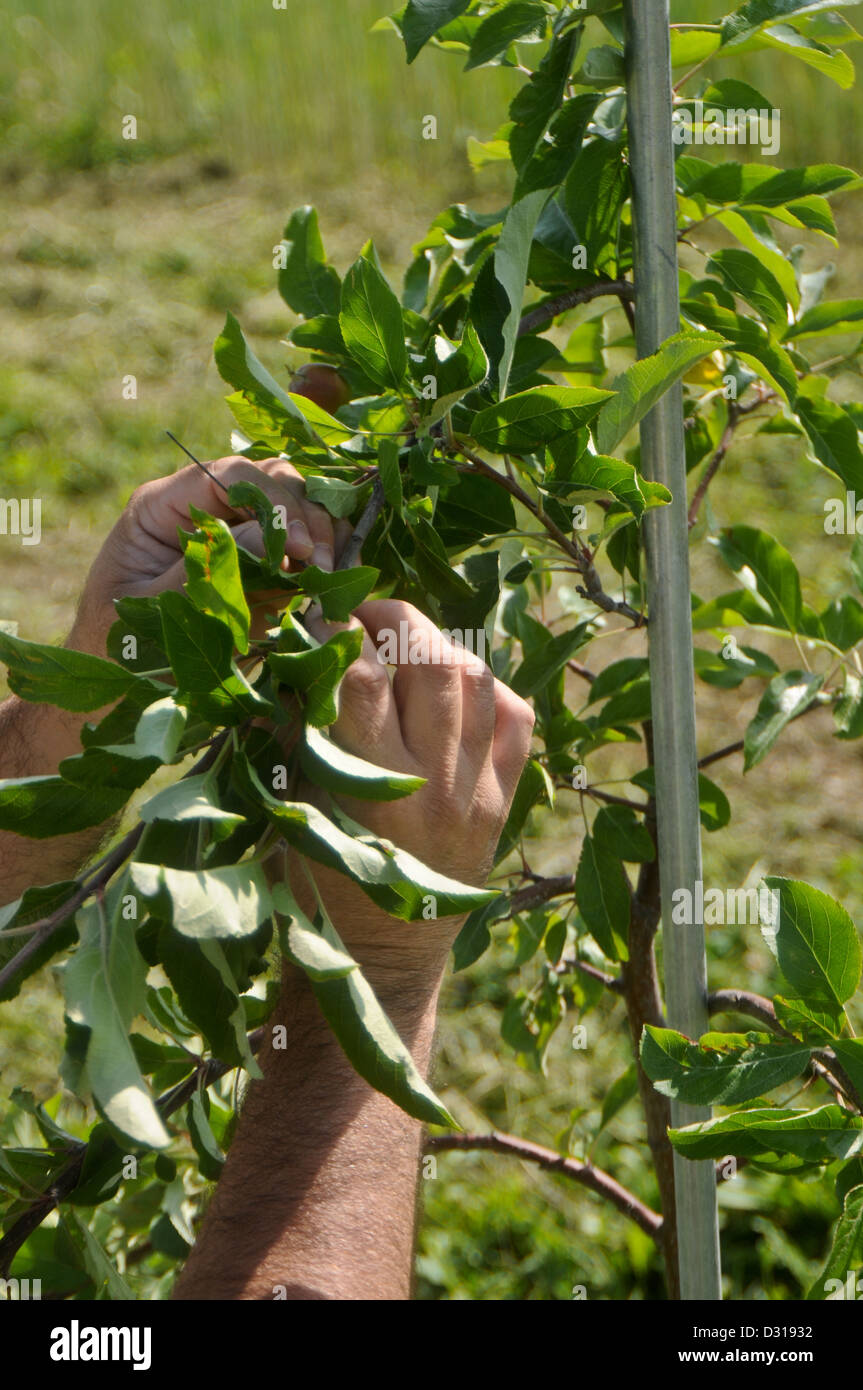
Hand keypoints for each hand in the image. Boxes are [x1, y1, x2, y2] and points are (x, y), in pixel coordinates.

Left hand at [68, 456, 350, 655]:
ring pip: (295, 507)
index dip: (274, 502)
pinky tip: (330, 588)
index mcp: (162, 508)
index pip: (228, 475)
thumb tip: (269, 536)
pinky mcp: (259, 566)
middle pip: (271, 480)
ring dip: (322, 535)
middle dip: (306, 516)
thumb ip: (208, 572)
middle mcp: (202, 511)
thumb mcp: (157, 613)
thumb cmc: (123, 652)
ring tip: (329, 579)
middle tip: (323, 567)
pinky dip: (322, 560)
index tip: (302, 548)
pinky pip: (300, 547)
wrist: (119, 692)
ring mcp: (235, 536)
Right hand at [279, 599, 534, 970]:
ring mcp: (479, 793)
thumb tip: (297, 648)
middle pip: (433, 664)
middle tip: (363, 616)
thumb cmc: (315, 885)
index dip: (337, 633)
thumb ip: (295, 729)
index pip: (361, 681)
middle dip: (396, 619)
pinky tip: (449, 686)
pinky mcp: (504, 800)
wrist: (382, 960)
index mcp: (371, 793)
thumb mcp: (288, 808)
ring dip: (437, 644)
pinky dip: (484, 686)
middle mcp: (436, 787)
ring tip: (401, 641)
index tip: (318, 617)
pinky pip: (514, 717)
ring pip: (477, 680)